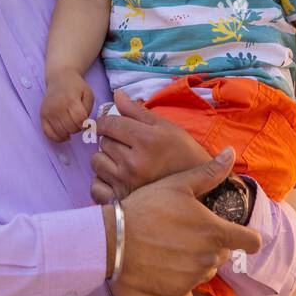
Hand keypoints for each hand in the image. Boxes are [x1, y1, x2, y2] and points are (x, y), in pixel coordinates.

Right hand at [40, 70, 94, 141]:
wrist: (59, 78)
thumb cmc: (76, 87)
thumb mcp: (88, 94)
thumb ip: (88, 110)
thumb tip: (84, 125)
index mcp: (71, 99)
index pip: (79, 119)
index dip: (84, 124)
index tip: (85, 121)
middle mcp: (58, 106)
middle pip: (70, 128)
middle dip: (77, 128)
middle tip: (78, 122)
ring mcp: (48, 111)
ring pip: (60, 132)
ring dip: (69, 133)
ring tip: (71, 126)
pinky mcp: (42, 115)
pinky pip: (48, 133)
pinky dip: (57, 138)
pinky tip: (63, 135)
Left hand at [89, 89, 209, 202]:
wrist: (201, 188)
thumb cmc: (183, 153)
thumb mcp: (166, 127)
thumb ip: (138, 111)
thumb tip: (117, 94)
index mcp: (147, 140)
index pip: (108, 124)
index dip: (107, 122)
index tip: (113, 125)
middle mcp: (134, 163)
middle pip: (103, 142)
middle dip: (112, 140)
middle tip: (127, 146)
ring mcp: (127, 183)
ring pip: (96, 162)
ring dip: (106, 160)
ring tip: (123, 162)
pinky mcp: (122, 200)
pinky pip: (95, 187)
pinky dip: (102, 182)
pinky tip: (117, 179)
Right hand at [113, 146, 263, 295]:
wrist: (116, 240)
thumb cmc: (148, 208)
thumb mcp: (178, 185)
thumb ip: (209, 172)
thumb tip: (231, 153)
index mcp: (215, 231)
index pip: (251, 241)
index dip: (249, 236)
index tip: (241, 233)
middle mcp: (209, 257)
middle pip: (225, 252)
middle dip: (214, 242)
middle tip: (190, 230)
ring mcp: (194, 275)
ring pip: (208, 266)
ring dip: (199, 256)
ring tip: (176, 242)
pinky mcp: (179, 288)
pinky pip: (190, 279)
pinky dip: (183, 270)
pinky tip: (166, 256)